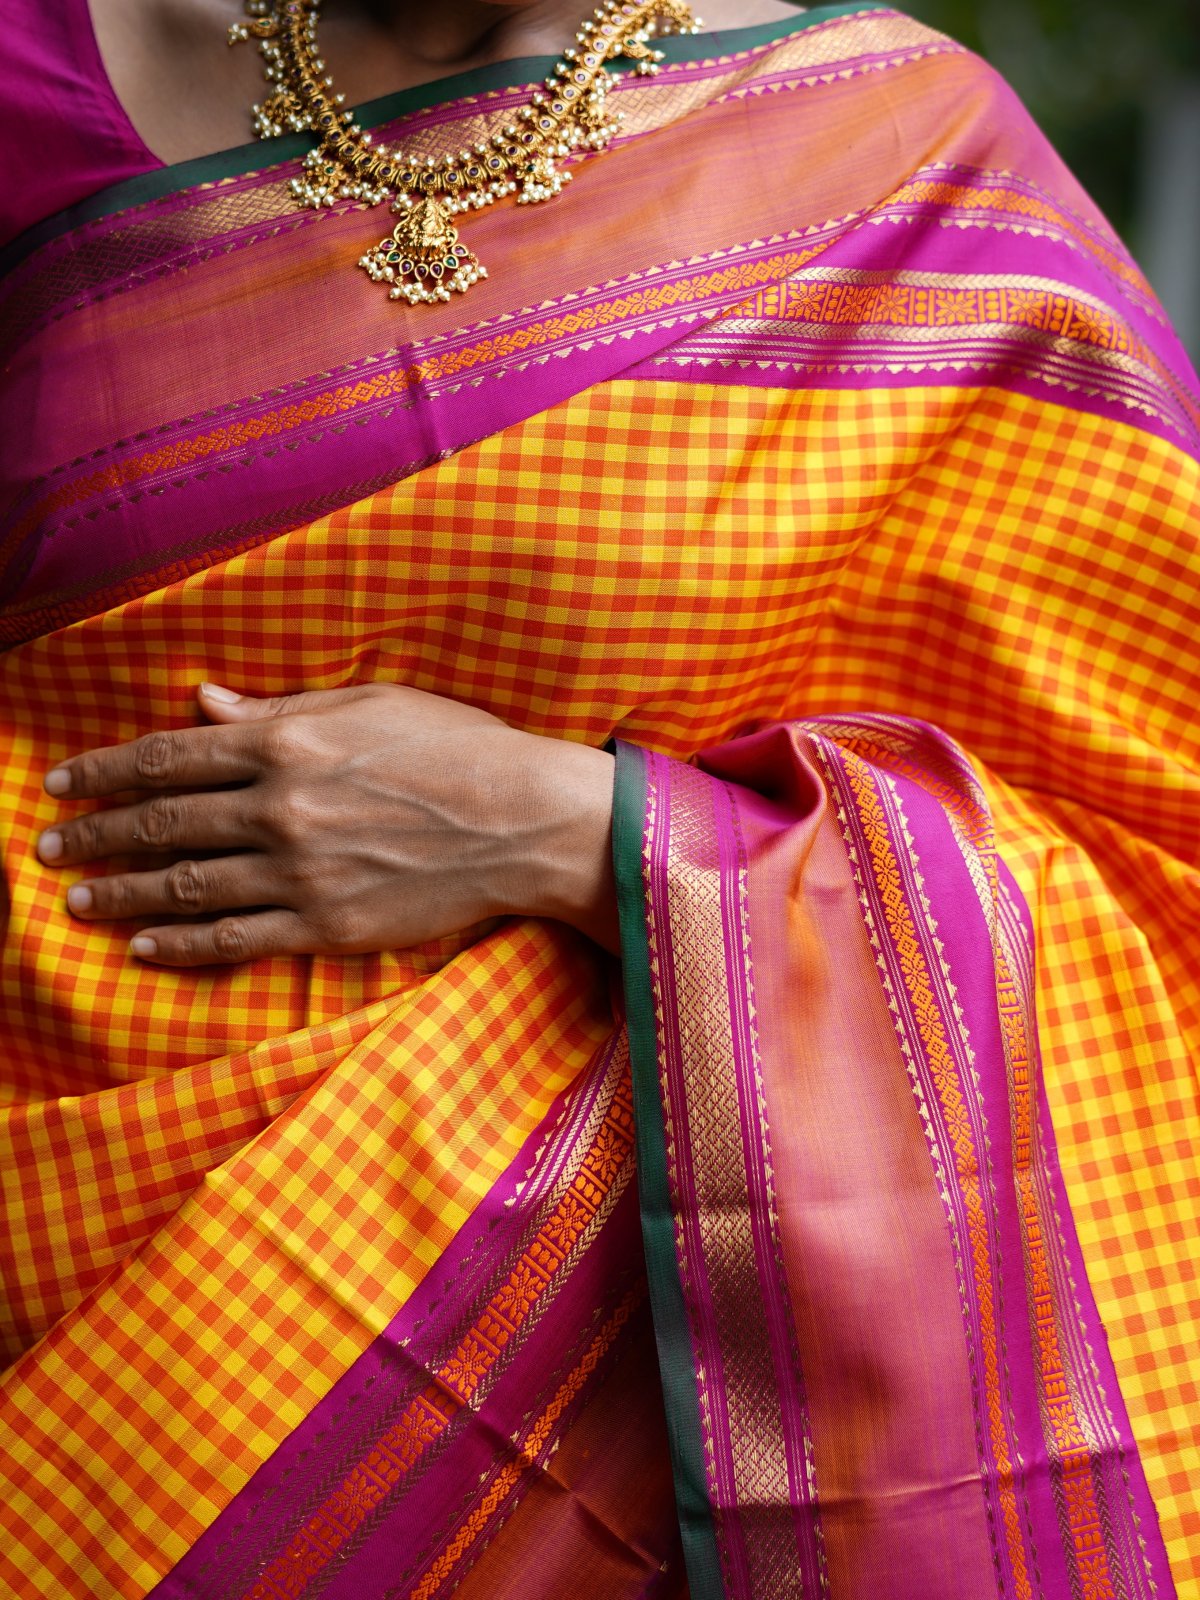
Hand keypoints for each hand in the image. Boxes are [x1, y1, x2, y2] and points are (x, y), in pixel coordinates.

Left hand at [37, 682, 617, 964]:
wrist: (525, 822)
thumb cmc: (456, 749)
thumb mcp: (369, 704)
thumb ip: (278, 711)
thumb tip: (204, 704)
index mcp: (287, 743)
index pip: (169, 757)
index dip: (105, 769)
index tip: (61, 781)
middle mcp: (280, 808)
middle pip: (162, 822)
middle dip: (96, 834)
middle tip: (47, 847)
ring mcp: (300, 872)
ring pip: (186, 885)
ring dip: (122, 893)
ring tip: (77, 898)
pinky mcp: (326, 925)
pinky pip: (235, 939)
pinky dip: (182, 944)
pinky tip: (144, 946)